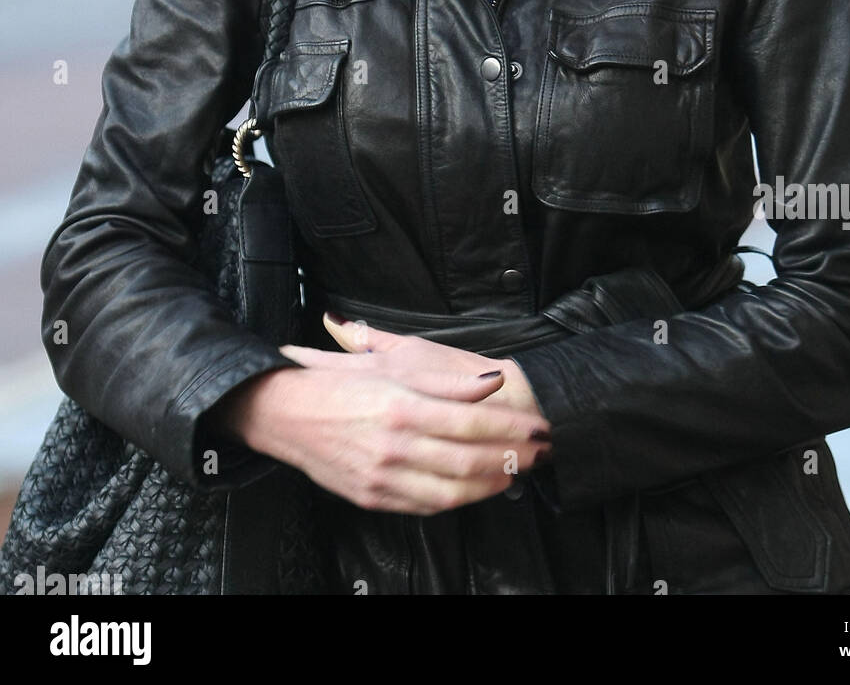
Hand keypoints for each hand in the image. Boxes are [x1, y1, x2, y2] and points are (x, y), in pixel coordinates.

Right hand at [215, 318, 550, 516]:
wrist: (285, 413)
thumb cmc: (340, 383)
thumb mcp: (393, 366)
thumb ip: (447, 381)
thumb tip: (491, 383)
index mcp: (401, 406)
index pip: (472, 422)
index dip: (510, 428)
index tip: (537, 428)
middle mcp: (393, 445)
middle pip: (469, 460)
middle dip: (512, 458)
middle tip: (540, 453)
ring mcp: (382, 477)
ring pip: (451, 492)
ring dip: (491, 485)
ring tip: (515, 473)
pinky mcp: (372, 497)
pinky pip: (424, 506)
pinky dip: (457, 500)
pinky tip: (475, 488)